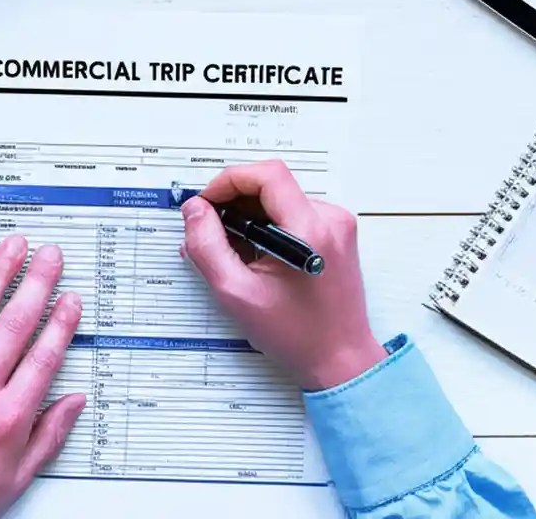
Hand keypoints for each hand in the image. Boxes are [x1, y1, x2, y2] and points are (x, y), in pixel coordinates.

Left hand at [0, 236, 85, 518]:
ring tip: (12, 248)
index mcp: (7, 419)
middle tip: (49, 257)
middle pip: (14, 325)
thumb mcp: (15, 479)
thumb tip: (73, 402)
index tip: (71, 300)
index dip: (61, 323)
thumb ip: (49, 436)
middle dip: (36, 284)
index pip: (44, 357)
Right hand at [181, 160, 385, 389]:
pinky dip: (269, 226)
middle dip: (235, 202)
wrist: (340, 360)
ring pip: (280, 199)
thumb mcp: (236, 293)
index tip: (207, 203)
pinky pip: (294, 214)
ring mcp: (337, 226)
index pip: (267, 175)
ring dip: (251, 217)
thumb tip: (195, 211)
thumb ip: (207, 246)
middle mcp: (330, 221)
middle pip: (272, 185)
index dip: (229, 180)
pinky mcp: (337, 234)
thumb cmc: (297, 336)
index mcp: (310, 231)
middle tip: (212, 231)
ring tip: (234, 252)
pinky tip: (257, 256)